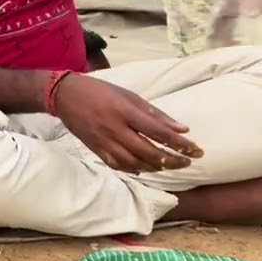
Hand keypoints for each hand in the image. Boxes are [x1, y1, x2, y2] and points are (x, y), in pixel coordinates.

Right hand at [53, 74, 203, 173]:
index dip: (180, 144)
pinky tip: (145, 168)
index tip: (197, 150)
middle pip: (149, 151)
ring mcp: (104, 141)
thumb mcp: (129, 95)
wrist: (64, 96)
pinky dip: (134, 169)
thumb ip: (155, 113)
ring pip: (134, 162)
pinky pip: (118, 165)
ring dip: (155, 167)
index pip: (158, 132)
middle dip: (172, 160)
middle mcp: (115, 129)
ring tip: (168, 165)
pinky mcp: (96, 149)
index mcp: (125, 112)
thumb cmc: (100, 91)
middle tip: (187, 162)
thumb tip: (182, 129)